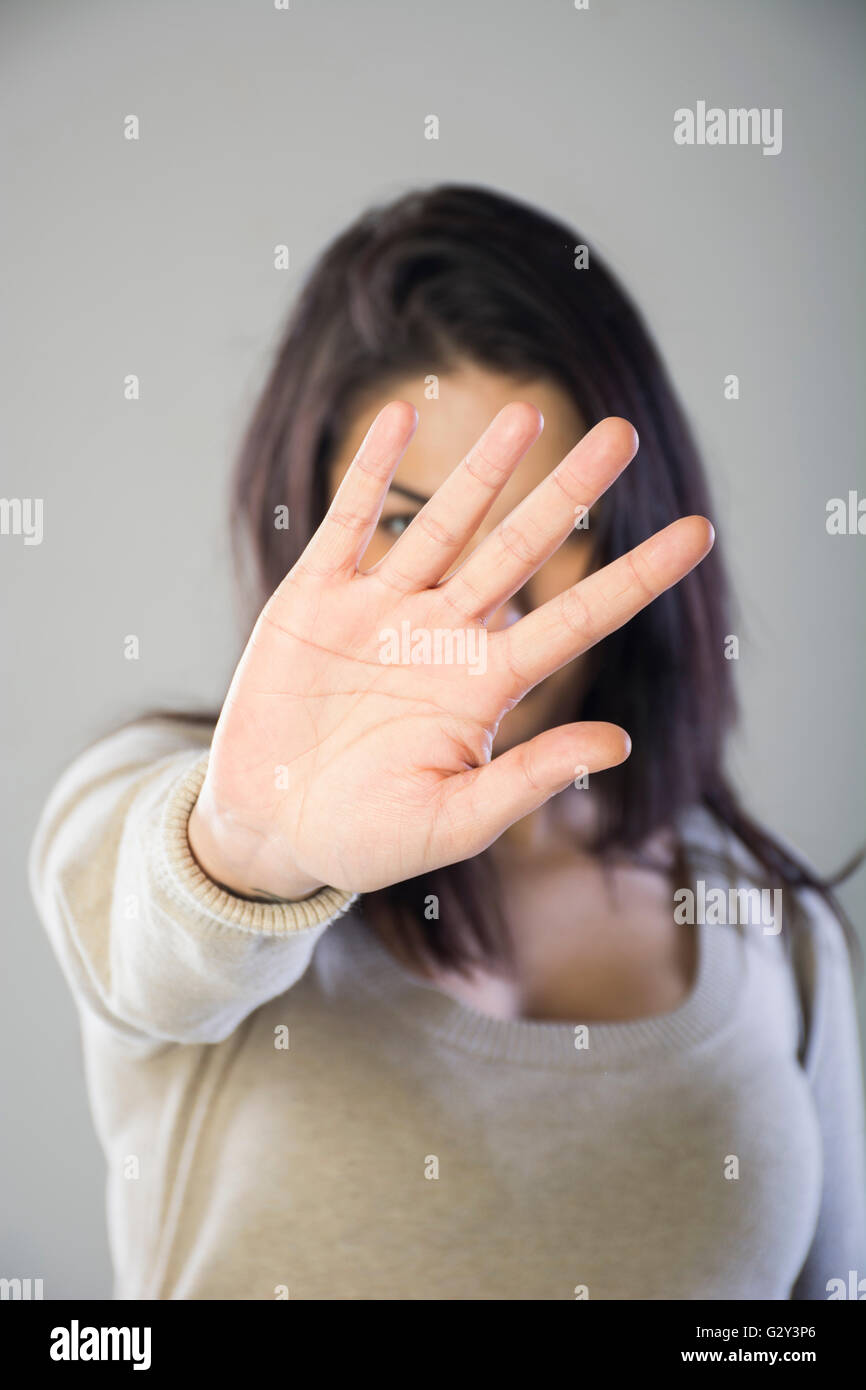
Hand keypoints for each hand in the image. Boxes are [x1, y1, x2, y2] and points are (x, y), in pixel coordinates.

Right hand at [188, 400, 713, 898]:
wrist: (270, 828)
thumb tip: (620, 742)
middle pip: (518, 549)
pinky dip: (371, 471)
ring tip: (527, 412)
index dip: (636, 576)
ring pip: (442, 522)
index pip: (577, 619)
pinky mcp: (316, 598)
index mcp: (483, 686)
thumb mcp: (452, 822)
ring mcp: (381, 610)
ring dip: (482, 469)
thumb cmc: (366, 837)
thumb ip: (528, 779)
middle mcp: (442, 635)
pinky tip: (400, 415)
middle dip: (568, 492)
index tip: (699, 532)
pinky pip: (349, 522)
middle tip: (621, 433)